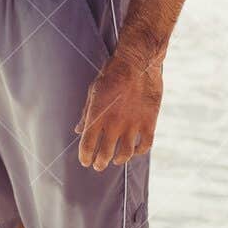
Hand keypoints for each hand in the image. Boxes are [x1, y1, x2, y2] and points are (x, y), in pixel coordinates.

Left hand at [75, 40, 163, 170]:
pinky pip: (144, 145)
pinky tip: (135, 150)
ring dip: (118, 160)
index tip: (85, 161)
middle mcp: (113, 124)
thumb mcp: (93, 90)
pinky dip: (139, 151)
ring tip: (116, 160)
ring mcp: (132, 124)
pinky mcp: (149, 122)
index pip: (87, 146)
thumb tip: (78, 129)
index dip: (85, 157)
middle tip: (99, 165)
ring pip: (125, 154)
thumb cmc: (112, 73)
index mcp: (96, 116)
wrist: (137, 61)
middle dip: (100, 163)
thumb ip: (86, 113)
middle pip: (105, 154)